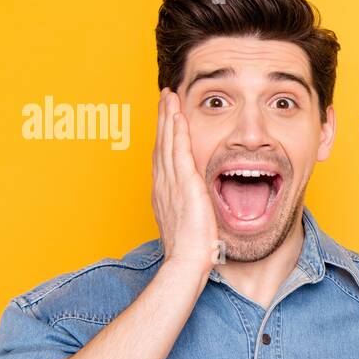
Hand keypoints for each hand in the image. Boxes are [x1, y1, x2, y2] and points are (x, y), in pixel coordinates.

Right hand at [151, 88, 218, 273]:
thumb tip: (197, 206)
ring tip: (169, 97)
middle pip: (161, 144)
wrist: (187, 262)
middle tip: (164, 97)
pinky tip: (179, 116)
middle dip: (162, 119)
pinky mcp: (185, 185)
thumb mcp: (187, 223)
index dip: (163, 136)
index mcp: (164, 194)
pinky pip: (179, 151)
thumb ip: (190, 208)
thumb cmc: (190, 250)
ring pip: (167, 142)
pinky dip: (177, 132)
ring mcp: (172, 184)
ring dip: (168, 118)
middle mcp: (163, 185)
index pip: (163, 157)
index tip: (166, 118)